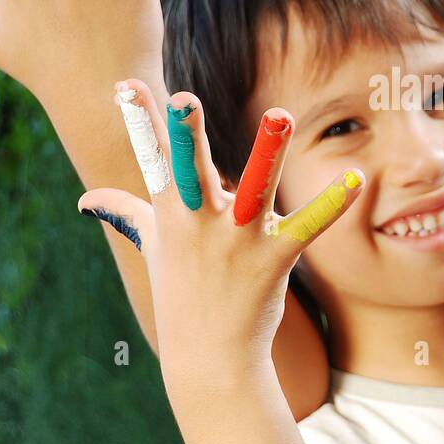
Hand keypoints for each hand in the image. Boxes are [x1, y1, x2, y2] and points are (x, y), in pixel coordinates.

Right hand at [77, 78, 363, 404]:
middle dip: (186, 135)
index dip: (140, 120)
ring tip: (280, 115)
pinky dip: (332, 205)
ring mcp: (237, 241)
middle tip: (185, 97)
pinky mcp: (274, 259)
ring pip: (253, 189)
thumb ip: (127, 214)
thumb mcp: (152, 249)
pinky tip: (356, 179)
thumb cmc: (181, 294)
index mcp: (172, 213)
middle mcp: (201, 223)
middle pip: (190, 171)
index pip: (152, 159)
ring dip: (266, 153)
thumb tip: (87, 199)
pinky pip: (306, 227)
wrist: (210, 360)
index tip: (124, 83)